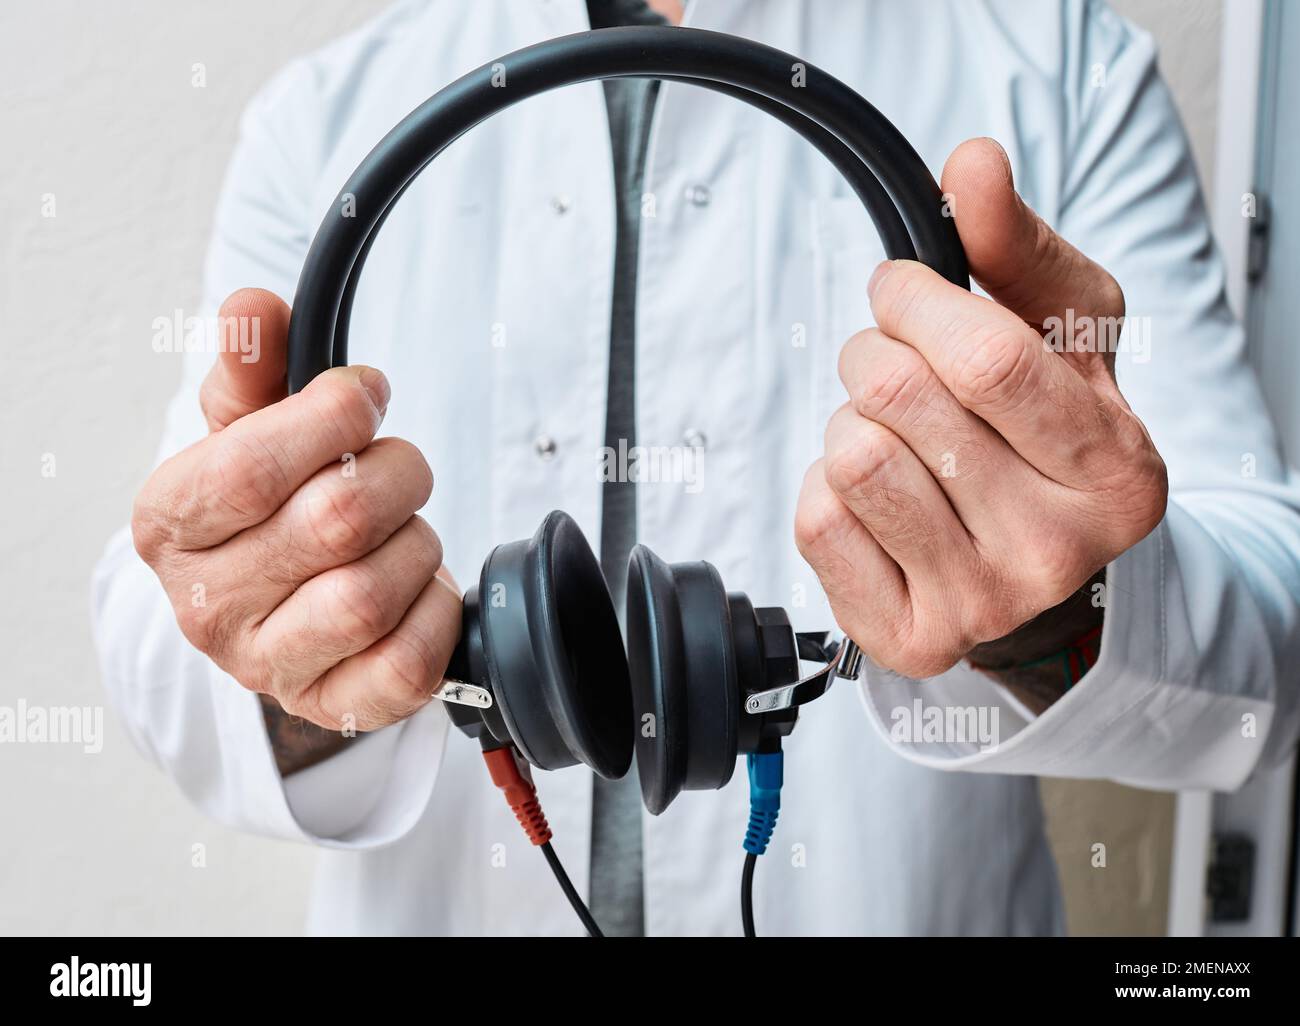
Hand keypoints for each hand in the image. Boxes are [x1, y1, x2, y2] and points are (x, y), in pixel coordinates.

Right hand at [132, 289, 459, 732]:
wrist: (288, 604)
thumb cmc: (271, 506)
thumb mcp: (250, 426)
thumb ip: (253, 364)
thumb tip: (256, 307)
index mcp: (169, 526)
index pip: (247, 470)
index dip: (328, 421)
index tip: (366, 396)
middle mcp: (206, 608)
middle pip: (335, 523)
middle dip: (394, 474)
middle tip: (396, 466)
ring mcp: (270, 667)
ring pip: (374, 592)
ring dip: (414, 541)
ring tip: (402, 530)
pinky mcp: (338, 707)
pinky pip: (410, 657)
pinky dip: (435, 607)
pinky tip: (419, 585)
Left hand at [794, 138, 1167, 685]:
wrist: (1041, 561)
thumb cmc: (1047, 434)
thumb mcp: (1062, 331)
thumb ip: (1017, 246)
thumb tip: (972, 165)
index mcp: (1114, 467)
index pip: (982, 358)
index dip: (915, 302)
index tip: (899, 292)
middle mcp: (1054, 548)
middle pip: (899, 398)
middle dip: (874, 354)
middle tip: (896, 368)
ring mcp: (980, 602)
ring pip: (851, 457)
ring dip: (852, 423)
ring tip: (896, 438)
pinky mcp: (908, 635)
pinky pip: (817, 520)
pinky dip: (826, 488)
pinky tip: (877, 497)